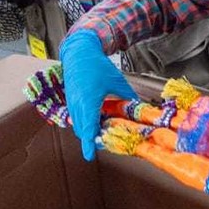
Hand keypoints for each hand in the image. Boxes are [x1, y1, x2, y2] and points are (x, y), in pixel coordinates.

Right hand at [59, 29, 136, 160]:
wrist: (79, 52)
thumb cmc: (97, 65)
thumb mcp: (117, 80)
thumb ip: (127, 95)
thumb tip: (138, 106)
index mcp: (89, 101)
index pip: (88, 127)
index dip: (89, 143)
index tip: (89, 156)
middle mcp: (77, 104)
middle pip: (82, 130)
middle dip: (91, 139)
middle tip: (105, 141)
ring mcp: (71, 103)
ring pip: (78, 124)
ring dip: (88, 130)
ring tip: (102, 130)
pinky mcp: (70, 100)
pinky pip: (76, 117)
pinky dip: (84, 122)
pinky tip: (96, 119)